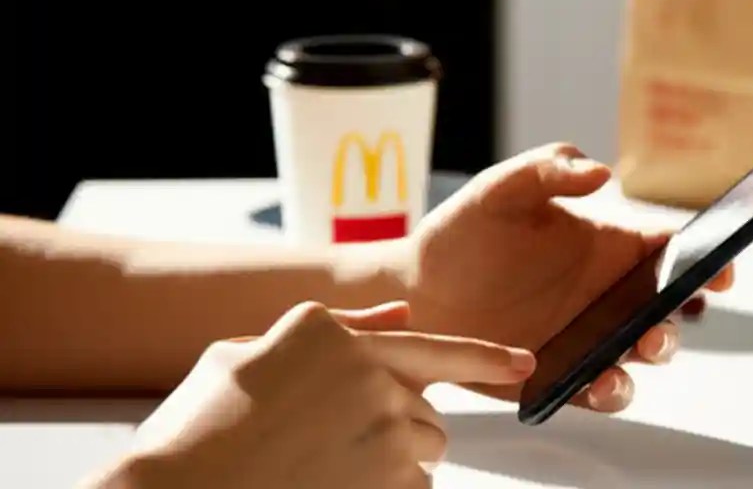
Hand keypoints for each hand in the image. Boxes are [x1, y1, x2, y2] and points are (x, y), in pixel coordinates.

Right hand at [119, 301, 533, 488]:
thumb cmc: (196, 428)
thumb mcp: (247, 355)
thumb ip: (336, 331)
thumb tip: (402, 314)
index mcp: (331, 333)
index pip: (433, 343)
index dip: (487, 356)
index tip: (524, 363)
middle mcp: (369, 371)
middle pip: (427, 411)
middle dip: (400, 428)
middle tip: (341, 450)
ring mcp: (384, 427)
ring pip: (425, 450)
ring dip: (395, 463)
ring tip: (330, 470)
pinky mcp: (390, 480)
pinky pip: (416, 488)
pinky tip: (336, 487)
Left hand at [406, 143, 733, 413]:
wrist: (415, 290)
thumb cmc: (465, 232)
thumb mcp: (501, 188)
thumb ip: (547, 170)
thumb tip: (601, 172)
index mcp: (608, 246)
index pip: (673, 251)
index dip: (708, 259)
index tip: (722, 267)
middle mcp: (607, 294)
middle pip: (667, 308)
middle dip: (681, 315)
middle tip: (665, 317)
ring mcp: (587, 337)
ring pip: (640, 353)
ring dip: (650, 353)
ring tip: (637, 348)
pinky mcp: (560, 375)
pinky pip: (597, 389)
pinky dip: (608, 391)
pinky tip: (597, 381)